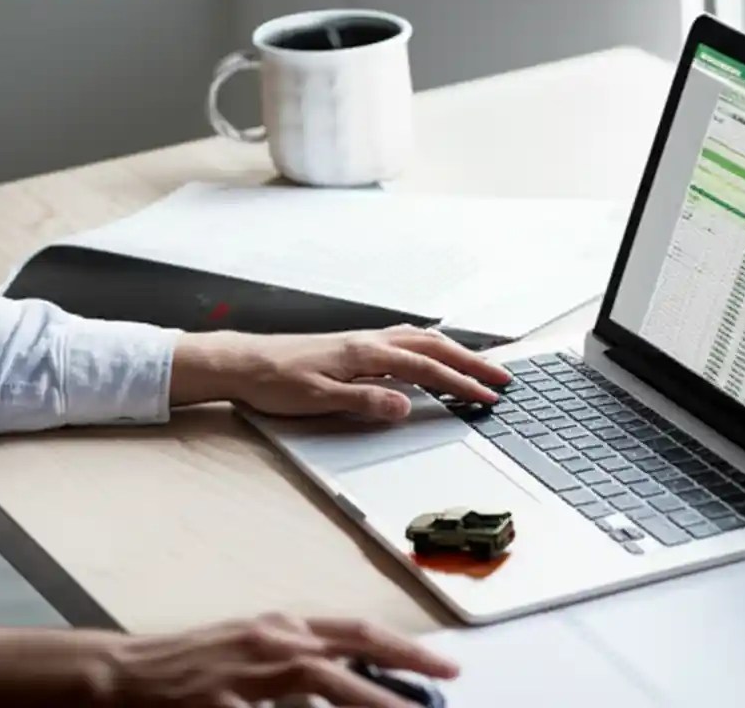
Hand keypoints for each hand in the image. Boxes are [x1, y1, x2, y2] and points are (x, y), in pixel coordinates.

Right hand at [102, 613, 458, 706]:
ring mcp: (245, 672)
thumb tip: (354, 671)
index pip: (358, 631)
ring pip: (319, 683)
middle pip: (350, 654)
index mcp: (283, 626)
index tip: (445, 667)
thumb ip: (303, 655)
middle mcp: (271, 640)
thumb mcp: (255, 645)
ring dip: (365, 700)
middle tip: (443, 688)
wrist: (124, 673)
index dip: (406, 648)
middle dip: (403, 673)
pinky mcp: (218, 701)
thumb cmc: (192, 663)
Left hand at [170, 325, 510, 420]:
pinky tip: (431, 351)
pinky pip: (404, 338)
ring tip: (479, 365)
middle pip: (433, 347)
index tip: (488, 396)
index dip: (461, 383)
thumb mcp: (319, 399)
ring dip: (454, 351)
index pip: (426, 368)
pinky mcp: (353, 345)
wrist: (242, 363)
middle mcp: (369, 341)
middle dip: (471, 363)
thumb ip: (365, 402)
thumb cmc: (274, 382)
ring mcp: (362, 340)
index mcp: (366, 354)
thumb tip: (406, 406)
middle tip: (502, 378)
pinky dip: (429, 344)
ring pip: (421, 338)